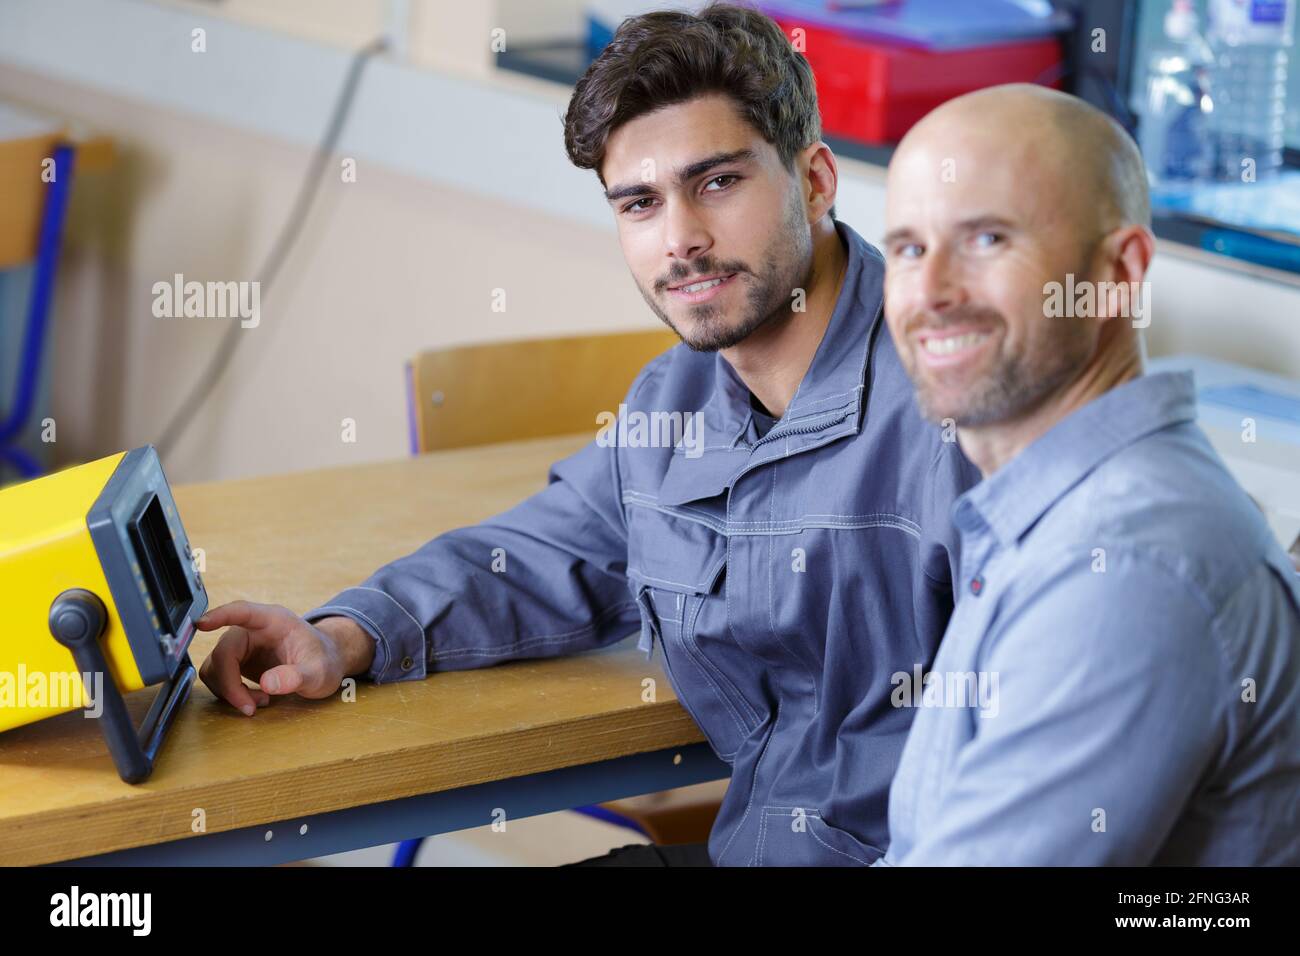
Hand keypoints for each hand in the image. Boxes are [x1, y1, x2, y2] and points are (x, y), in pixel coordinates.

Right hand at [195, 601, 372, 714]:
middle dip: (230, 683)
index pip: (241, 611)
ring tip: (259, 702)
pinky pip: (220, 677)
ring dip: (229, 690)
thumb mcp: (318, 672)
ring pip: (216, 666)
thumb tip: (267, 684)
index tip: (201, 623)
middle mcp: (253, 630)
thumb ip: (296, 676)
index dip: (220, 615)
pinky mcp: (239, 662)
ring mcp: (244, 645)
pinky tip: (254, 699)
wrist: (326, 664)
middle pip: (224, 651)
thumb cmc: (324, 660)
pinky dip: (231, 692)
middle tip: (250, 706)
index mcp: (273, 621)